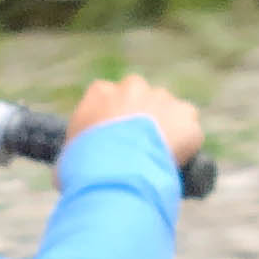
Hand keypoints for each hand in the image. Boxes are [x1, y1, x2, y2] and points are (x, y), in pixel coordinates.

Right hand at [68, 73, 203, 169]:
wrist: (118, 171)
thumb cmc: (85, 165)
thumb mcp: (68, 154)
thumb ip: (76, 148)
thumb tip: (73, 164)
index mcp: (100, 92)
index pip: (107, 96)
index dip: (112, 117)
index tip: (113, 137)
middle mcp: (132, 87)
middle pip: (141, 94)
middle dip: (142, 113)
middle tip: (139, 143)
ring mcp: (162, 98)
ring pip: (169, 109)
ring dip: (168, 126)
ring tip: (160, 155)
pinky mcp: (186, 114)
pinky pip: (190, 128)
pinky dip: (187, 142)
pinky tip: (177, 160)